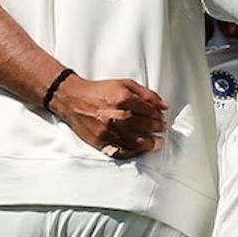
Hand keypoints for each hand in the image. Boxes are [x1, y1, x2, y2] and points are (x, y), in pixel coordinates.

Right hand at [49, 75, 168, 160]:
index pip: (148, 110)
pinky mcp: (101, 142)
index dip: (158, 115)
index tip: (161, 117)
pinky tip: (140, 149)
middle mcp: (115, 115)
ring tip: (156, 143)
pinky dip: (134, 152)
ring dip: (150, 144)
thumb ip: (146, 94)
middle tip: (161, 129)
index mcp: (122, 98)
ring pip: (135, 142)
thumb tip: (164, 106)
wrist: (73, 99)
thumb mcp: (124, 84)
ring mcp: (108, 131)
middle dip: (156, 128)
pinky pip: (121, 152)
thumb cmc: (100, 91)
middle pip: (144, 126)